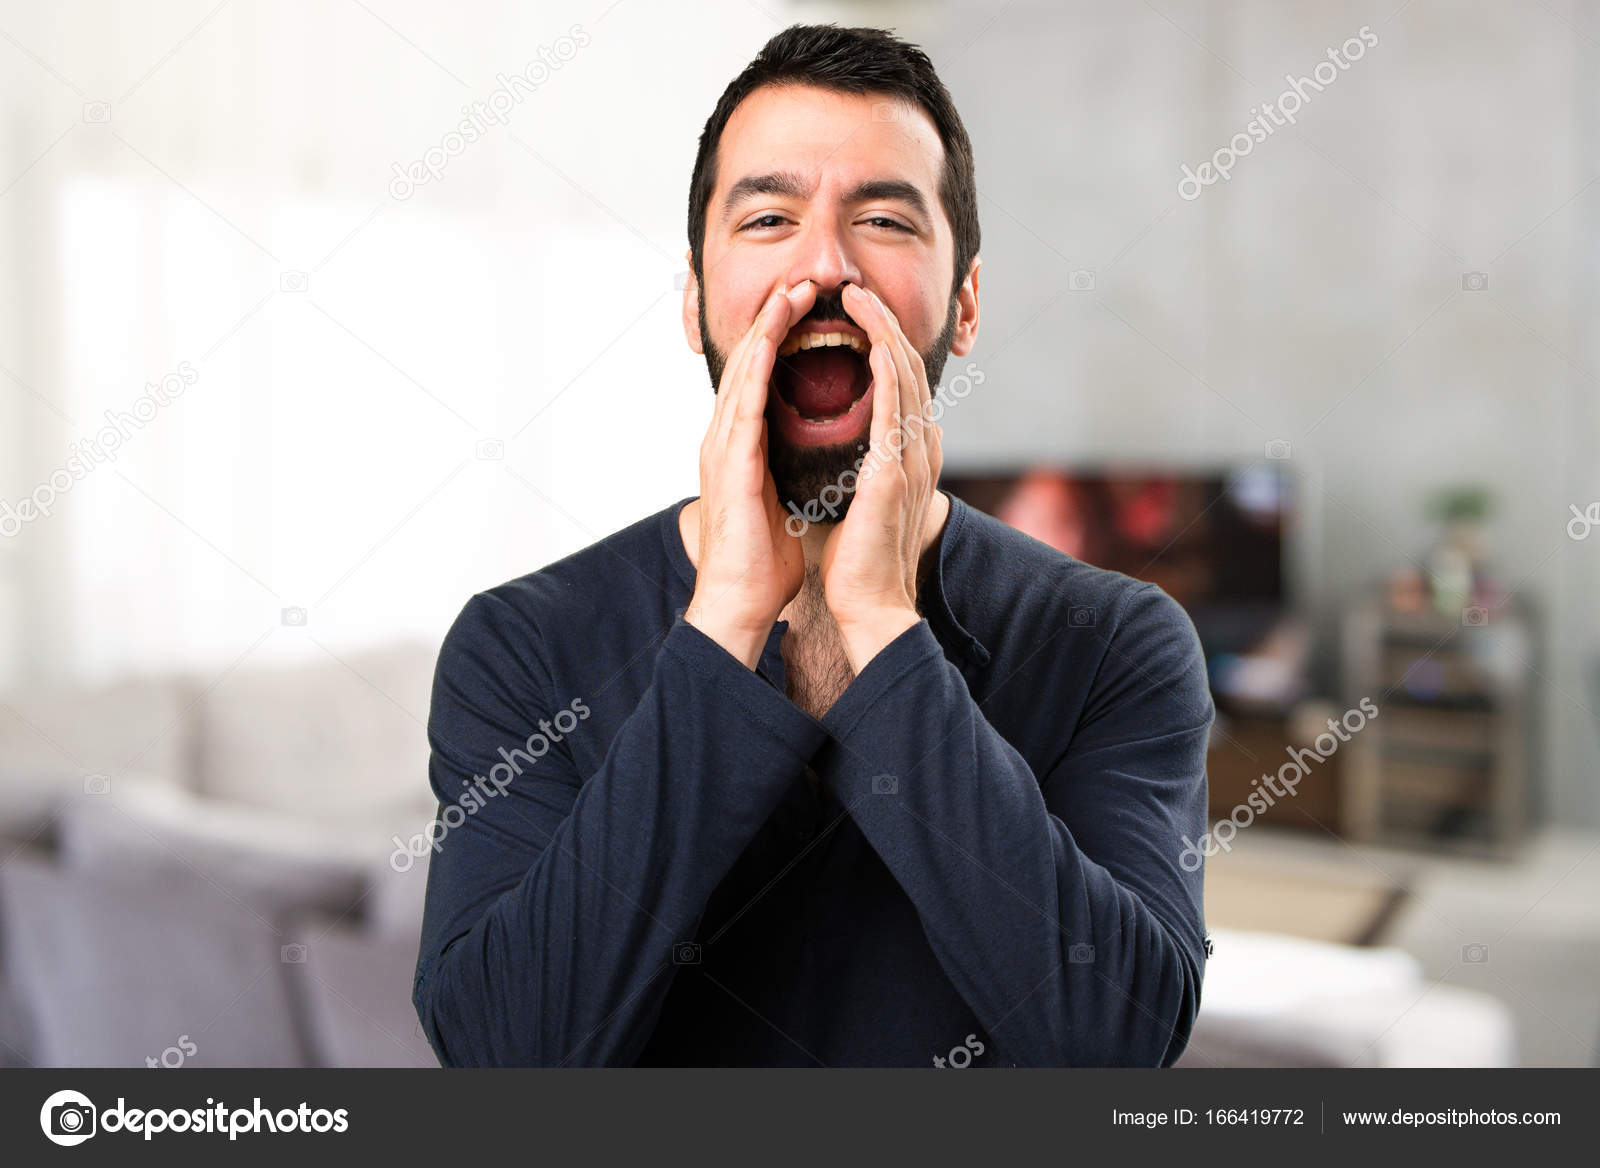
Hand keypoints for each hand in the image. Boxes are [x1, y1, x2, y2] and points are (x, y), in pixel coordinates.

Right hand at [684, 279, 817, 667]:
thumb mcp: (782, 498)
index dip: (780, 338)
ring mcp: (723, 450)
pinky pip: (743, 408)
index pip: (761, 377)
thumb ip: (789, 468)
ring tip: (788, 293)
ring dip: (765, 331)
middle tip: (800, 281)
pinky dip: (755, 371)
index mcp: (742, 446)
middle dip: (773, 318)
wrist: (740, 599)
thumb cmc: (764, 559)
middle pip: (749, 363)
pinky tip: (767, 343)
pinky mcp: (730, 466)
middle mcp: (726, 440)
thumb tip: (813, 454)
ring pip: (743, 374)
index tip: (807, 307)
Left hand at [820, 283, 943, 670]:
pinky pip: (896, 414)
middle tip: (858, 289)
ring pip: (907, 381)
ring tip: (862, 299)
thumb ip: (865, 466)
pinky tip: (879, 345)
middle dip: (885, 324)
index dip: (885, 343)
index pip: (904, 384)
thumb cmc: (859, 561)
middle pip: (910, 370)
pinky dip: (890, 375)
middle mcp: (920, 452)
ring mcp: (912, 462)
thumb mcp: (864, 499)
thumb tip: (851, 446)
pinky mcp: (894, 477)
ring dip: (886, 334)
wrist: (868, 606)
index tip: (859, 313)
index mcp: (911, 456)